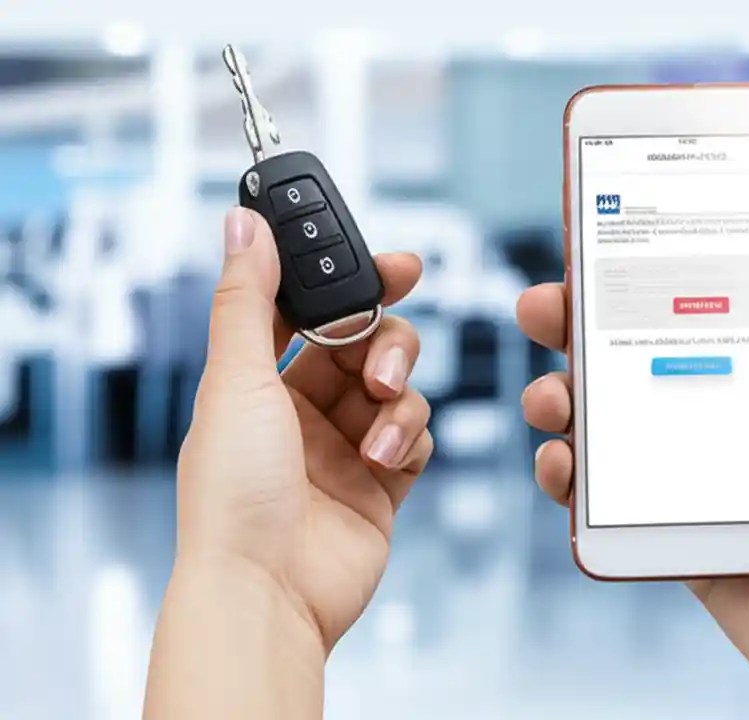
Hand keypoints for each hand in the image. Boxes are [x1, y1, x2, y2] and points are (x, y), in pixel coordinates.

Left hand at [173, 207, 432, 646]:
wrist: (266, 592)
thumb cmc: (234, 496)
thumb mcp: (236, 381)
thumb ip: (248, 299)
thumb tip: (242, 224)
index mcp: (257, 384)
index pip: (311, 312)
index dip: (351, 283)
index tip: (395, 263)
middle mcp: (301, 414)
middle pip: (366, 346)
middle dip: (385, 344)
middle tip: (381, 360)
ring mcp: (345, 451)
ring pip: (398, 390)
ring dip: (397, 398)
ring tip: (376, 428)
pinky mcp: (381, 488)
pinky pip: (416, 440)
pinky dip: (409, 439)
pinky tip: (386, 457)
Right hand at [517, 254, 748, 718]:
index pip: (717, 318)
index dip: (662, 285)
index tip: (611, 250)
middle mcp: (747, 433)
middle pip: (650, 367)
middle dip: (588, 333)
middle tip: (543, 307)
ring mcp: (712, 490)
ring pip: (620, 434)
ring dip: (568, 405)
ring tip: (549, 396)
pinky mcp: (690, 547)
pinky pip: (617, 509)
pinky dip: (576, 484)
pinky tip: (562, 465)